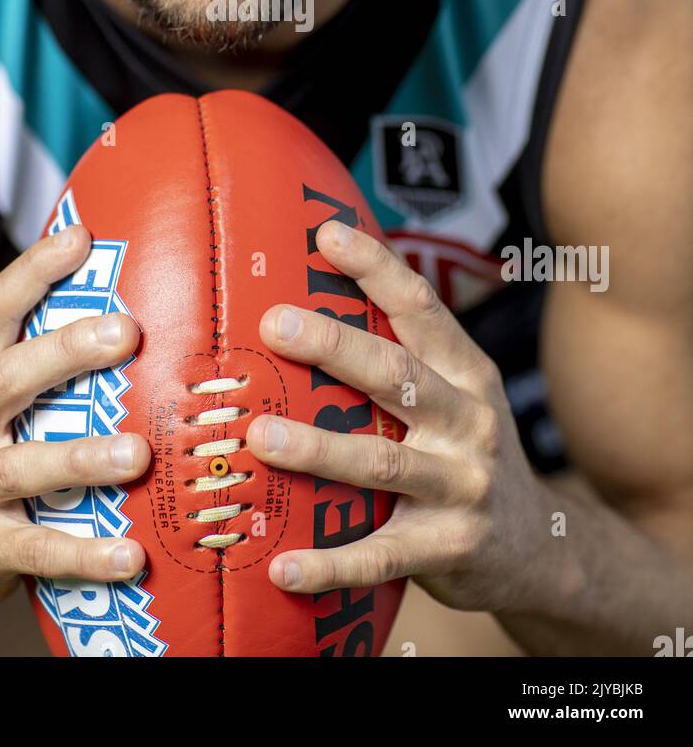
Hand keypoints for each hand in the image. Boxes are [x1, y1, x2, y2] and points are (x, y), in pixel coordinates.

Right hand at [0, 226, 150, 622]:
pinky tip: (129, 555)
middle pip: (8, 378)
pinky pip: (34, 549)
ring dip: (83, 457)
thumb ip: (35, 365)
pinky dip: (83, 553)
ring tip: (138, 454)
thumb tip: (119, 308)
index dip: (33, 272)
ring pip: (23, 465)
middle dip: (66, 351)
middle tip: (126, 331)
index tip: (80, 238)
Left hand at [244, 220, 549, 613]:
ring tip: (259, 437)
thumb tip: (308, 304)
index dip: (376, 268)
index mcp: (466, 373)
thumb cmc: (469, 454)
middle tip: (276, 324)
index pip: (421, 307)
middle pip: (396, 375)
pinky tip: (283, 566)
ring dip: (318, 450)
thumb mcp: (456, 396)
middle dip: (335, 346)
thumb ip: (402, 358)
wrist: (542, 549)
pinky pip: (381, 557)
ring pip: (382, 463)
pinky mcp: (448, 549)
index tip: (327, 235)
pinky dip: (330, 564)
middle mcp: (468, 421)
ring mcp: (462, 487)